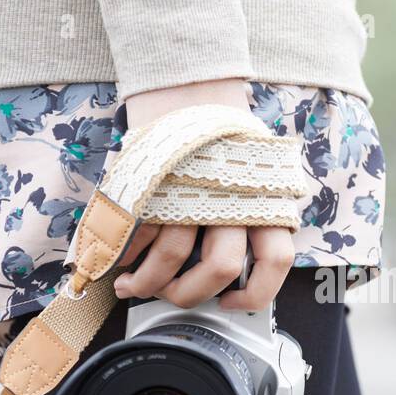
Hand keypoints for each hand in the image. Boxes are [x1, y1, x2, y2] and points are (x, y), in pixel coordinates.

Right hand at [110, 81, 295, 309]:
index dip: (254, 294)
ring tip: (133, 285)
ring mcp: (192, 191)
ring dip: (150, 281)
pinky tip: (120, 260)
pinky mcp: (156, 184)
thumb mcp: (252, 180)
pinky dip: (127, 253)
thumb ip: (250, 224)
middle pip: (222, 268)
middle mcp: (233, 197)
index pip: (276, 260)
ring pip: (175, 255)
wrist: (189, 89)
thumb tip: (228, 285)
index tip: (231, 305)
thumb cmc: (219, 144)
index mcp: (266, 201)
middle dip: (190, 294)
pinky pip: (140, 231)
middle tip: (171, 297)